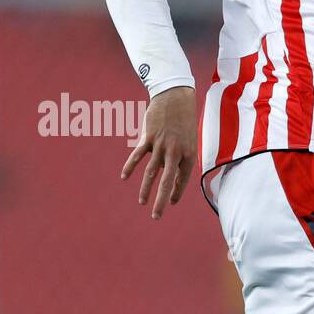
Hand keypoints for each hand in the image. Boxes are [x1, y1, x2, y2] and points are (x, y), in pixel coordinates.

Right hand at [122, 85, 197, 218]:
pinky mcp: (149, 137)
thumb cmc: (183, 119)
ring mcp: (161, 145)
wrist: (175, 96)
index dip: (177, 192)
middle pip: (167, 182)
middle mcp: (175, 152)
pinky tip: (124, 177)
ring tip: (141, 202)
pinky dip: (130, 166)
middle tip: (156, 217)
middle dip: (161, 201)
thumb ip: (180, 156)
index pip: (182, 180)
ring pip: (151, 172)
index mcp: (188, 154)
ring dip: (145, 189)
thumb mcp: (189, 138)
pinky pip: (138, 155)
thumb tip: (169, 171)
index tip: (172, 203)